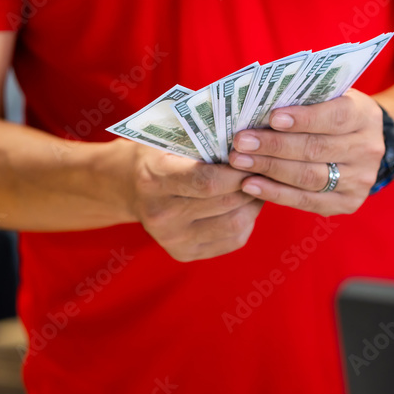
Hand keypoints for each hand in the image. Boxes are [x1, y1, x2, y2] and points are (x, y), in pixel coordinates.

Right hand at [114, 140, 262, 261]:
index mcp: (154, 180)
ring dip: (254, 204)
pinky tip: (245, 205)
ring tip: (258, 186)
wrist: (129, 187)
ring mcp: (172, 239)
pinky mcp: (184, 254)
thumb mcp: (171, 139)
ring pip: (234, 225)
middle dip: (252, 185)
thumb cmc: (159, 154)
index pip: (207, 181)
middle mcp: (160, 215)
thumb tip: (251, 141)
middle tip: (264, 171)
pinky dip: (247, 221)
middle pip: (225, 203)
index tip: (254, 159)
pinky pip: (232, 240)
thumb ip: (204, 140)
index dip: (238, 172)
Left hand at [228, 90, 384, 216]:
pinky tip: (251, 185)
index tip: (272, 118)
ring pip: (310, 177)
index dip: (304, 119)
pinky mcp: (348, 203)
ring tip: (240, 162)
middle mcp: (368, 149)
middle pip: (317, 149)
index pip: (335, 117)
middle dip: (275, 146)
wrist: (363, 145)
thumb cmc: (333, 114)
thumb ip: (305, 101)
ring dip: (270, 170)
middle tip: (242, 142)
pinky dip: (276, 194)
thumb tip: (259, 106)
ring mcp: (361, 180)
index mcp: (365, 116)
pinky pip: (307, 201)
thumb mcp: (330, 98)